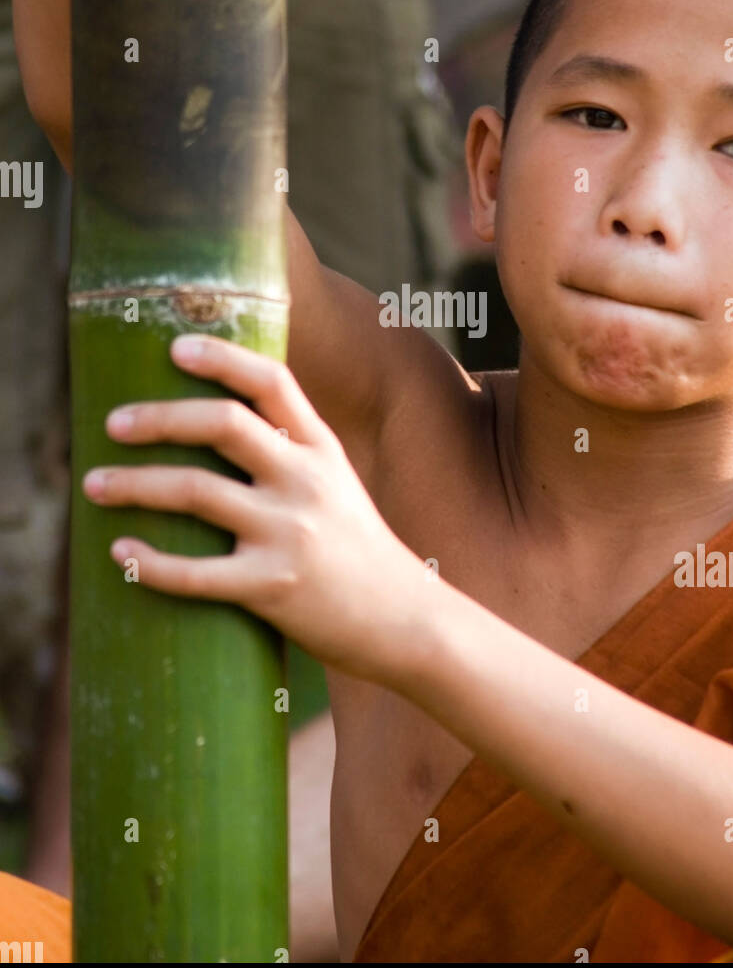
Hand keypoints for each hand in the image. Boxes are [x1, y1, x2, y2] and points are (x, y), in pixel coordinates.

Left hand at [81, 334, 428, 683]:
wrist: (405, 620)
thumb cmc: (359, 551)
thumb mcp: (338, 484)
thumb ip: (290, 452)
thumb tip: (215, 422)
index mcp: (321, 449)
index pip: (271, 382)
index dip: (221, 357)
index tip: (174, 347)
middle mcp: (306, 482)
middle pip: (222, 424)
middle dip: (159, 418)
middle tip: (112, 422)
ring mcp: (289, 534)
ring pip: (195, 491)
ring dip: (134, 484)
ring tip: (93, 484)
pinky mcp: (272, 589)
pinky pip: (195, 572)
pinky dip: (148, 562)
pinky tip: (120, 552)